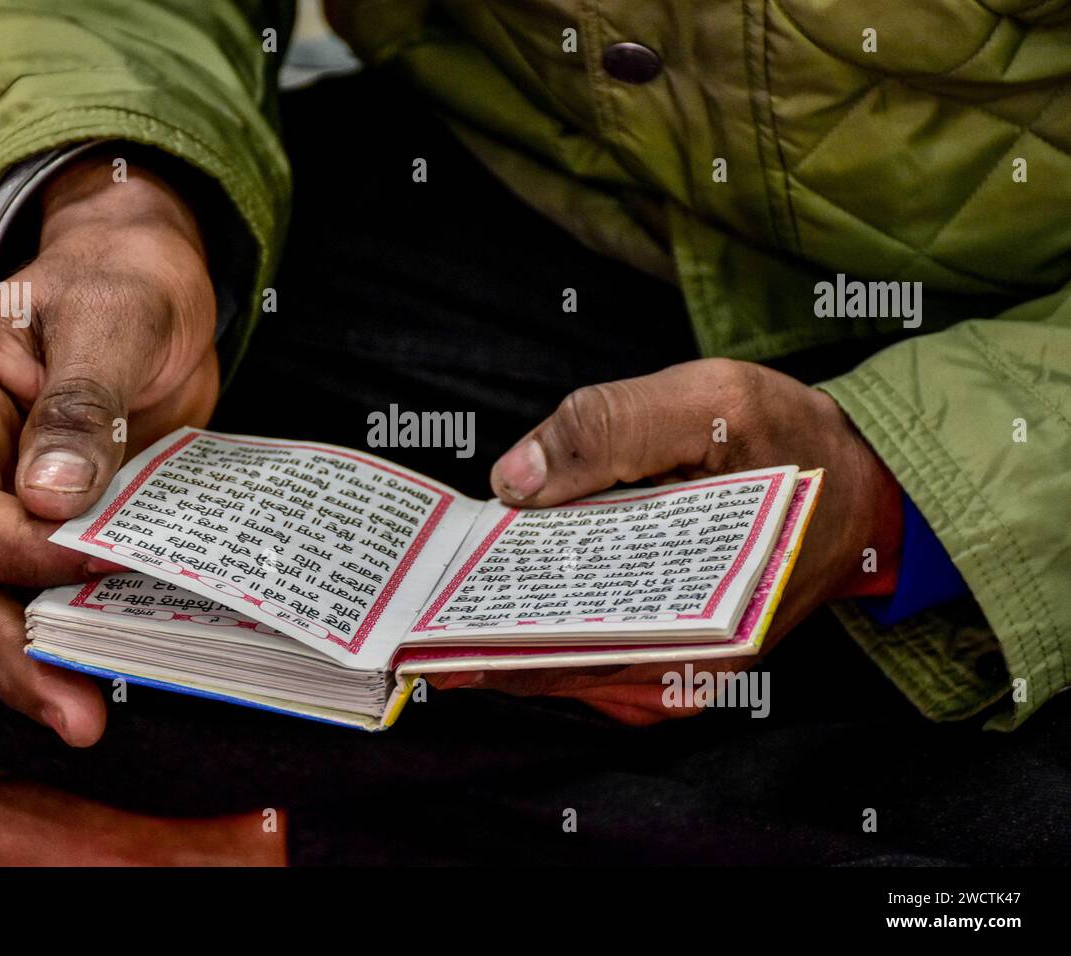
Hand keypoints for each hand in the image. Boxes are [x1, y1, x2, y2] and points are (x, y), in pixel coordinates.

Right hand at [0, 150, 218, 744]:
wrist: (155, 284)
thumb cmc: (123, 281)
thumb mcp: (112, 320)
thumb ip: (79, 403)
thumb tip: (51, 496)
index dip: (18, 551)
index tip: (100, 558)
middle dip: (6, 651)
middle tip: (74, 712)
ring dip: (34, 659)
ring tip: (88, 714)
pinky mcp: (49, 523)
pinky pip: (45, 589)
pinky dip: (77, 627)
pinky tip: (115, 664)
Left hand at [429, 359, 903, 723]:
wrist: (864, 483)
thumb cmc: (797, 441)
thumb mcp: (713, 401)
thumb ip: (612, 426)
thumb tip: (514, 479)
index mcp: (709, 621)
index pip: (576, 644)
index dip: (498, 632)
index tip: (433, 620)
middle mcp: (694, 665)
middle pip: (566, 661)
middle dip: (491, 633)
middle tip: (422, 606)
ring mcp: (685, 665)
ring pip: (576, 661)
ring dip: (514, 626)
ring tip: (453, 589)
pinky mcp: (679, 649)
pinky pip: (599, 648)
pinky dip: (553, 618)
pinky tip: (517, 581)